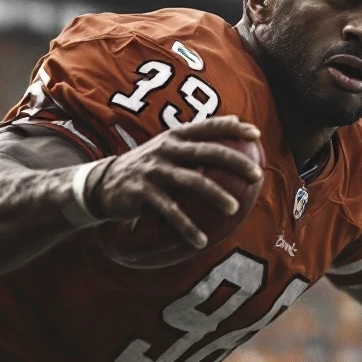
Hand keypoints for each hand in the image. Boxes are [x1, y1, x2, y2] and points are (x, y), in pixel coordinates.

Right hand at [92, 115, 262, 247]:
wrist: (104, 183)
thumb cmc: (148, 164)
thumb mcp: (169, 144)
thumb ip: (199, 136)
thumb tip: (236, 120)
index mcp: (175, 136)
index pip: (208, 127)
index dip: (232, 129)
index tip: (256, 135)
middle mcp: (166, 149)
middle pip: (206, 152)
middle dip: (234, 162)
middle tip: (256, 175)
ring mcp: (154, 171)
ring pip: (191, 181)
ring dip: (215, 195)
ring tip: (234, 209)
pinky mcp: (143, 193)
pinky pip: (170, 212)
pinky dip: (187, 227)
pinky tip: (202, 240)